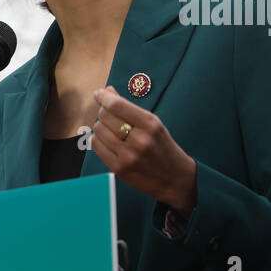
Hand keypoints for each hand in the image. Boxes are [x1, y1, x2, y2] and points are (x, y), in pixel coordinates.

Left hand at [90, 86, 197, 214]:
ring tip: (112, 130)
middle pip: (105, 116)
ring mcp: (128, 155)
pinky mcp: (118, 168)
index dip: (104, 97)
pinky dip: (98, 139)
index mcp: (150, 125)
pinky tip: (107, 140)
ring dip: (101, 127)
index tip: (99, 93)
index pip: (117, 105)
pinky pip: (96, 146)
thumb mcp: (153, 124)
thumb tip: (107, 91)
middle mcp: (139, 140)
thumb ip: (129, 108)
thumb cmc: (162, 147)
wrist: (174, 179)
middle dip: (104, 112)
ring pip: (98, 130)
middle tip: (110, 116)